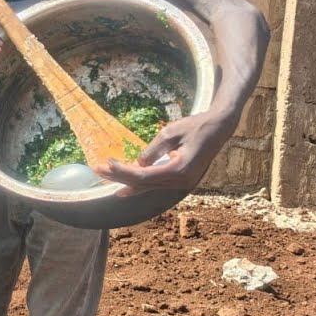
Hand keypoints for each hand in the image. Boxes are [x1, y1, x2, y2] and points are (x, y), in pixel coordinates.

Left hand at [101, 110, 236, 195]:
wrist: (219, 128)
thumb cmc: (194, 126)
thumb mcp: (169, 133)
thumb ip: (151, 151)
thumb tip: (136, 164)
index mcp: (179, 170)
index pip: (143, 176)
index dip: (122, 171)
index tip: (105, 163)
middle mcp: (180, 181)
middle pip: (143, 183)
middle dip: (118, 177)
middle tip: (96, 169)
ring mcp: (182, 183)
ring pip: (148, 186)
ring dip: (126, 181)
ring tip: (105, 176)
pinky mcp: (181, 180)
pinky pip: (156, 184)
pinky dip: (139, 184)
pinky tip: (124, 189)